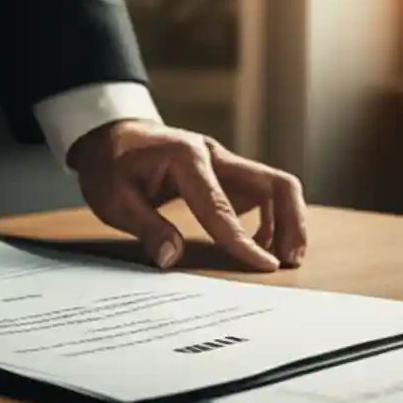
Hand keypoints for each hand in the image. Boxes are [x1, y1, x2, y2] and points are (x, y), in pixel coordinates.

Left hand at [68, 120, 306, 271]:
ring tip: (281, 257)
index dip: (243, 241)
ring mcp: (224, 162)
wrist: (110, 135)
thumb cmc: (110, 165)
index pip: (221, 207)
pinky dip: (271, 219)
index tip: (265, 267)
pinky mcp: (226, 174)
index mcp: (186, 158)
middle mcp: (214, 155)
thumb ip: (146, 227)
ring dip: (287, 221)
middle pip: (274, 183)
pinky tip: (258, 244)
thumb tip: (171, 259)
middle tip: (291, 260)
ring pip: (275, 186)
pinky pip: (262, 192)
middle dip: (292, 221)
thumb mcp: (114, 199)